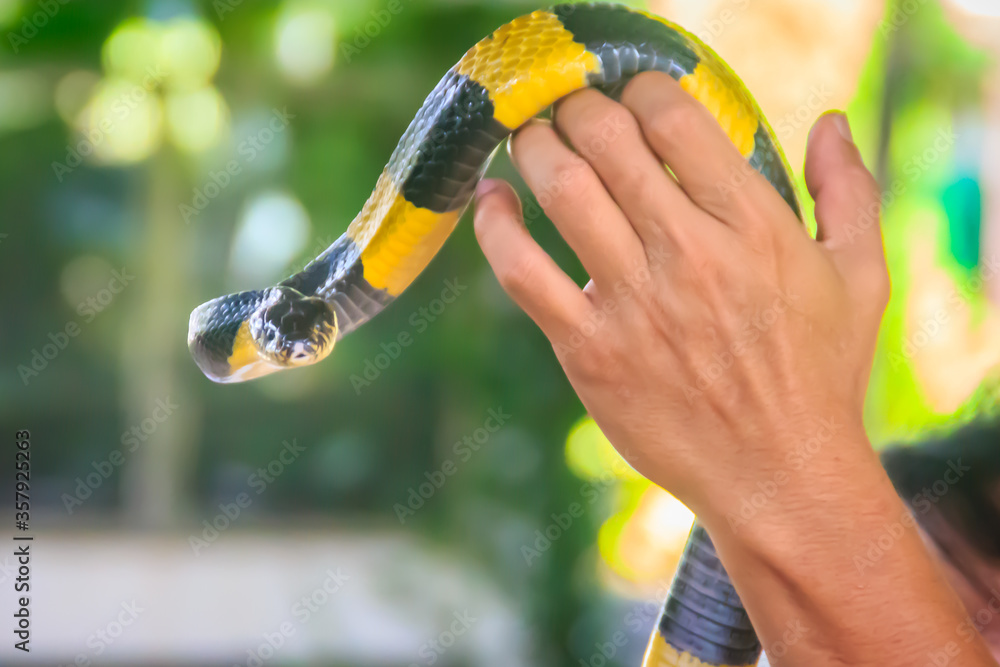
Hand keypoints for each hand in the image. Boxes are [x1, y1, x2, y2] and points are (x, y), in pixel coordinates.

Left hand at [473, 71, 887, 519]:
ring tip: (528, 136)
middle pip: (607, 141)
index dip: (641, 90)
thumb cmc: (821, 377)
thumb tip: (832, 124)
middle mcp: (688, 253)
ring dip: (534, 147)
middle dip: (577, 105)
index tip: (630, 94)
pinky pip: (522, 273)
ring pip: (562, 191)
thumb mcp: (861, 278)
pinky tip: (491, 201)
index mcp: (753, 225)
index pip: (676, 120)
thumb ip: (848, 192)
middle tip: (569, 106)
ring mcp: (634, 302)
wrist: (780, 476)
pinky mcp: (589, 350)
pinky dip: (496, 228)